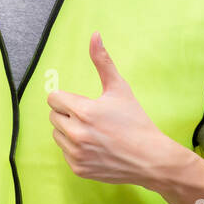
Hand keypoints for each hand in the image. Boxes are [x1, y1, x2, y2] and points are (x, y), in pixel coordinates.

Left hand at [47, 32, 188, 187]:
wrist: (149, 158)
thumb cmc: (135, 121)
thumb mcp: (120, 88)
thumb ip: (103, 61)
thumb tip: (94, 35)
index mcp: (84, 111)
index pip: (54, 98)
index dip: (67, 98)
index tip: (82, 102)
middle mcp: (76, 134)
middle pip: (53, 116)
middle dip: (68, 113)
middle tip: (90, 117)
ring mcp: (76, 153)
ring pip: (57, 134)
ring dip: (69, 130)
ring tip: (93, 131)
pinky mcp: (78, 168)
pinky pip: (65, 152)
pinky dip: (75, 148)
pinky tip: (95, 146)